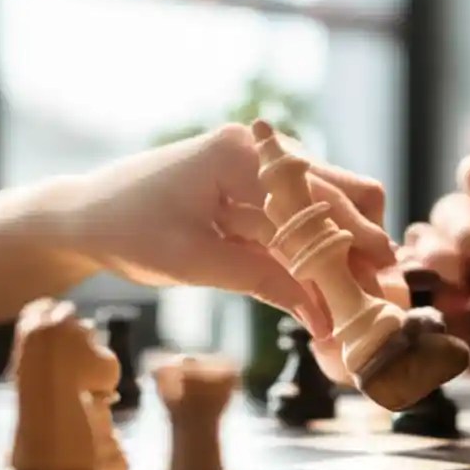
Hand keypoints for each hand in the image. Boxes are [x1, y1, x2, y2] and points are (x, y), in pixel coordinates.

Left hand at [0, 124, 395, 337]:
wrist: (87, 216)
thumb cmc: (127, 229)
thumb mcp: (190, 262)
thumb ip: (260, 281)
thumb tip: (322, 314)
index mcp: (241, 156)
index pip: (321, 197)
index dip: (357, 245)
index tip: (382, 287)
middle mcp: (262, 155)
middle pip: (343, 194)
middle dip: (365, 250)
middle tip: (380, 301)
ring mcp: (262, 175)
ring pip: (329, 213)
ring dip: (343, 261)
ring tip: (356, 312)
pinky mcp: (256, 200)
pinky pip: (302, 230)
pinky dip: (316, 264)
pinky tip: (325, 305)